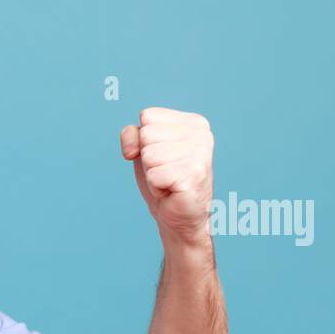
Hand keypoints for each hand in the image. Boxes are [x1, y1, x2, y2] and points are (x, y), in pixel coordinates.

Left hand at [120, 107, 214, 251]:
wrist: (179, 217)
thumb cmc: (162, 181)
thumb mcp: (143, 150)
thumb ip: (132, 135)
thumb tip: (132, 149)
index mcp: (194, 122)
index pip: (148, 116)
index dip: (144, 141)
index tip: (162, 157)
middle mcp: (202, 134)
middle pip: (146, 135)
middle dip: (147, 159)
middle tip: (165, 172)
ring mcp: (200, 153)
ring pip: (148, 155)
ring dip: (152, 174)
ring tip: (169, 182)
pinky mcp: (194, 174)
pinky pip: (153, 175)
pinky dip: (156, 188)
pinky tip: (172, 191)